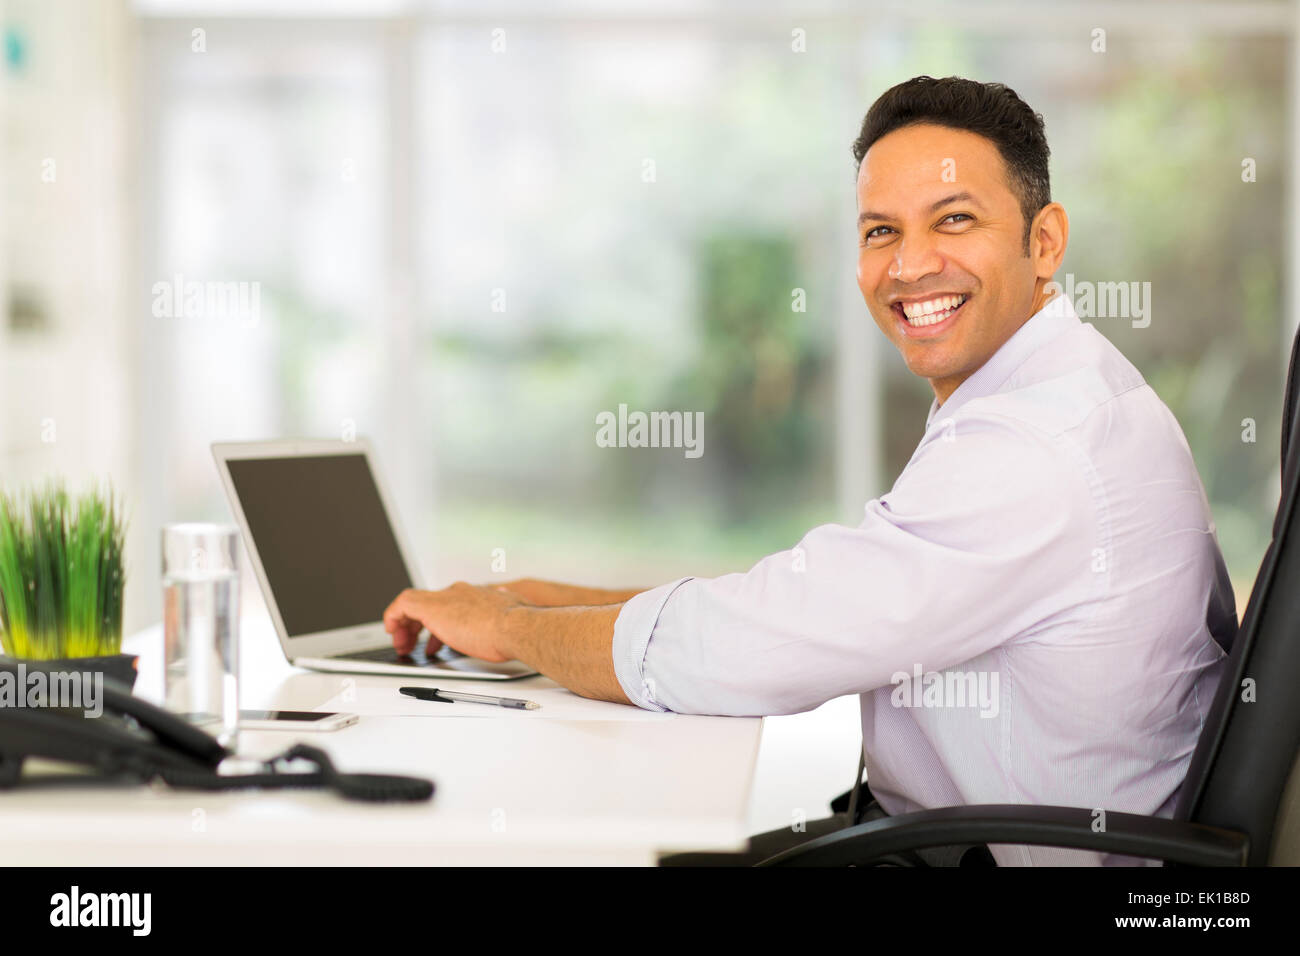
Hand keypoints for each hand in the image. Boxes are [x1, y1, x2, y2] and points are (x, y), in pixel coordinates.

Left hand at [382, 582, 522, 661]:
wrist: (514, 627)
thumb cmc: (515, 629)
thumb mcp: (511, 615)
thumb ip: (506, 609)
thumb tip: (509, 607)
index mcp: (476, 596)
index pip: (448, 603)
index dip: (438, 621)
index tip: (435, 637)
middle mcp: (458, 593)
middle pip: (428, 603)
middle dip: (418, 625)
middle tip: (413, 643)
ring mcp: (444, 598)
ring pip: (412, 603)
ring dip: (405, 625)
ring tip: (403, 644)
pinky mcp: (430, 607)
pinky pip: (401, 606)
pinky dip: (394, 618)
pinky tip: (393, 633)